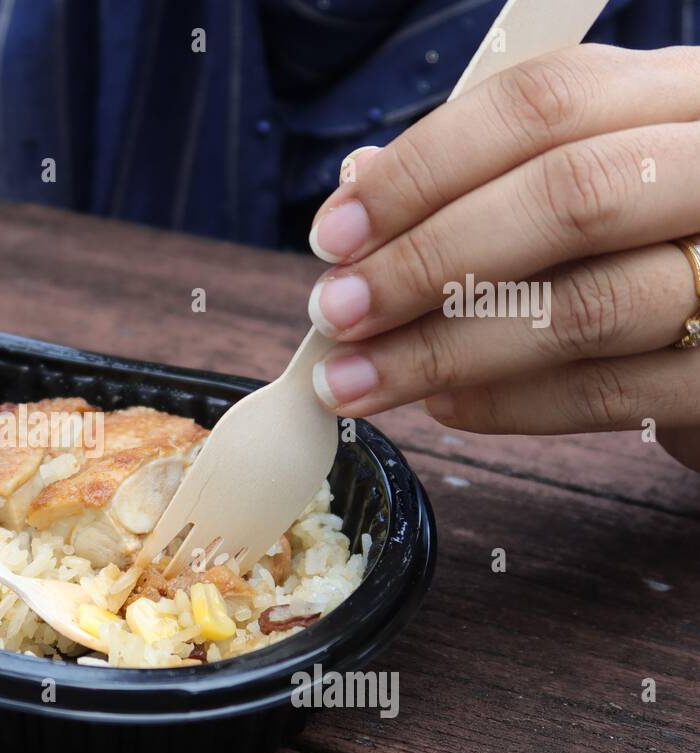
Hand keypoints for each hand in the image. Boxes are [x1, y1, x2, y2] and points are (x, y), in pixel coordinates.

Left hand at [304, 44, 699, 470]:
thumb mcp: (580, 176)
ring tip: (357, 379)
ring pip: (589, 308)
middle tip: (335, 313)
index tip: (333, 235)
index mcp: (675, 98)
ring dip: (445, 351)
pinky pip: (612, 395)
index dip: (423, 170)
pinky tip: (441, 406)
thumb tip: (358, 180)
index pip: (543, 103)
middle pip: (571, 197)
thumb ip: (483, 173)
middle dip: (427, 261)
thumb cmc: (639, 243)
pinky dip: (510, 405)